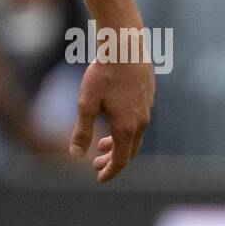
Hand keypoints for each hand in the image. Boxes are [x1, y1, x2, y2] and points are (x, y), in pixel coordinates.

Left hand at [70, 51, 153, 183]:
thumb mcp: (86, 104)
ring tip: (102, 143)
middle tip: (96, 163)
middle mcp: (140, 122)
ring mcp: (147, 109)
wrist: (124, 47)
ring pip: (135, 135)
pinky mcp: (148, 97)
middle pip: (129, 151)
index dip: (109, 172)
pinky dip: (125, 129)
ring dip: (118, 143)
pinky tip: (113, 119)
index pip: (120, 160)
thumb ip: (82, 131)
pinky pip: (138, 121)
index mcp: (126, 128)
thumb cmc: (103, 75)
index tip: (98, 178)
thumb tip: (76, 155)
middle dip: (112, 160)